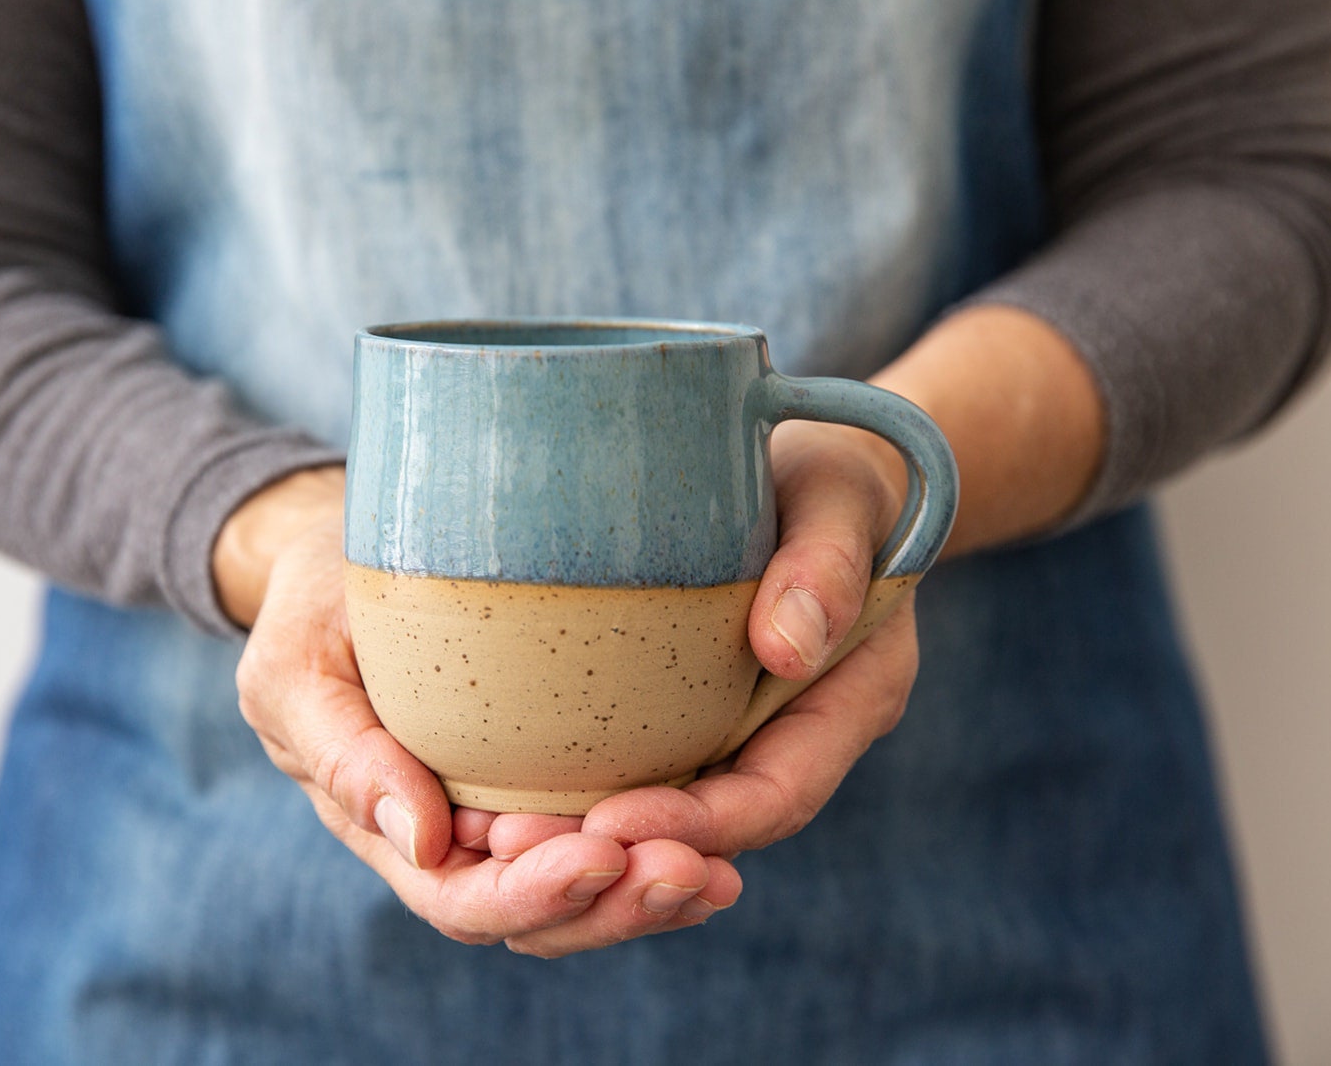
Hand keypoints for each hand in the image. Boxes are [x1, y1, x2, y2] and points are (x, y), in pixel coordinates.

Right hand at [215, 467, 742, 955]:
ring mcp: (509, 814)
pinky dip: (665, 845)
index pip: (464, 897)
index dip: (532, 893)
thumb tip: (420, 838)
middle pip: (542, 915)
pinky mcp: (556, 776)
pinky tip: (719, 840)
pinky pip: (613, 832)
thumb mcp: (296, 669)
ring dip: (651, 893)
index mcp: (390, 831)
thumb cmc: (313, 607)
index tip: (600, 854)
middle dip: (615, 906)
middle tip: (690, 871)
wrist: (344, 558)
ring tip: (717, 872)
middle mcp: (457, 841)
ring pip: (587, 890)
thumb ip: (343, 752)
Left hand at [480, 304, 1108, 861]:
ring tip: (486, 840)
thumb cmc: (830, 476)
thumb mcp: (841, 499)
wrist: (814, 471)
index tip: (612, 826)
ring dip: (577, 845)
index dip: (697, 826)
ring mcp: (733, 734)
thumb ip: (826, 565)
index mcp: (844, 703)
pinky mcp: (681, 717)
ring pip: (661, 824)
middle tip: (514, 849)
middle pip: (706, 836)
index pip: (774, 797)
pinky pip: (630, 776)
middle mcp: (787, 738)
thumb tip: (790, 646)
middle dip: (616, 859)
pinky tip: (491, 802)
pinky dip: (569, 802)